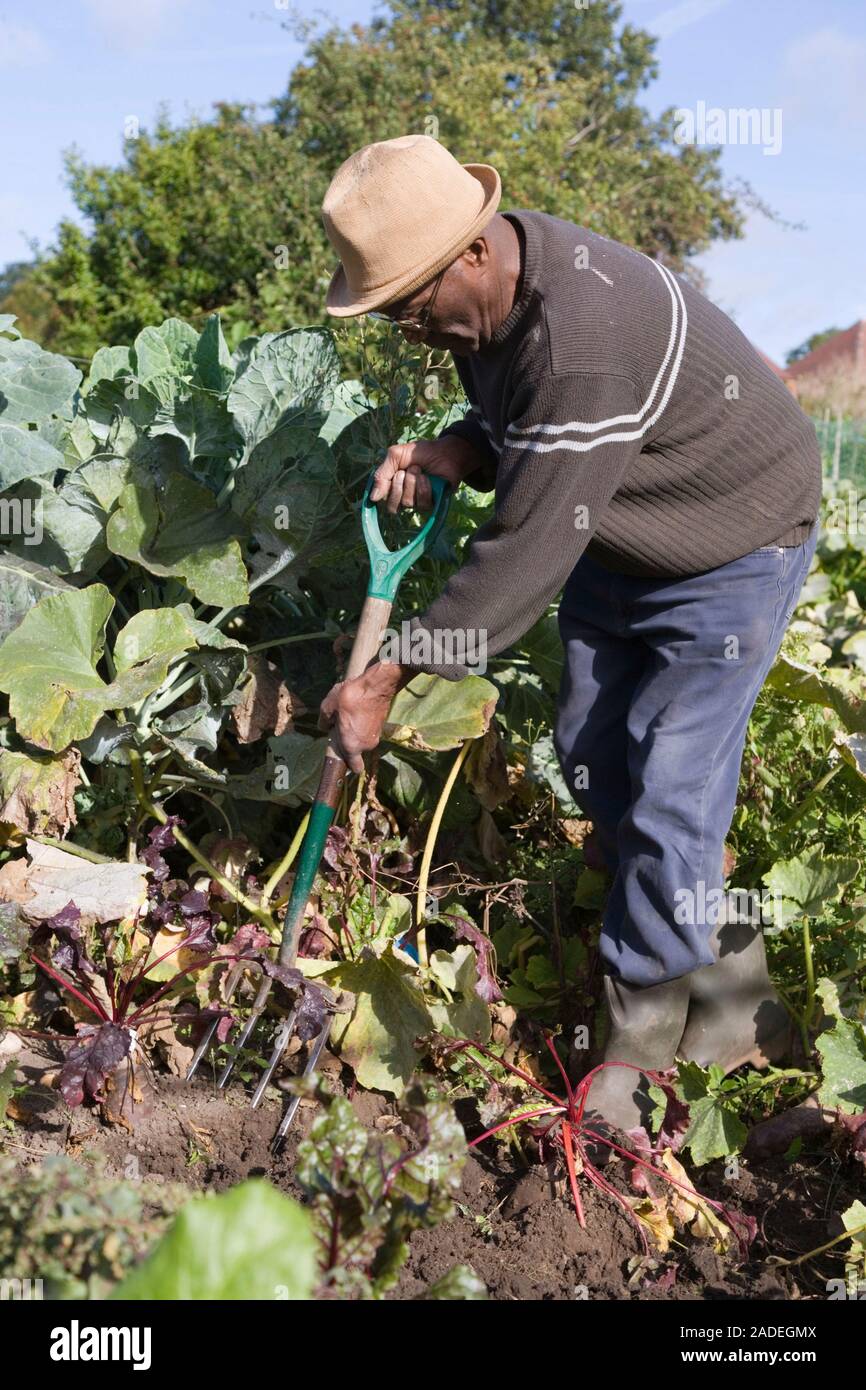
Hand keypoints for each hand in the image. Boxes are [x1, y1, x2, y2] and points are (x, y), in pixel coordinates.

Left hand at [318, 661, 408, 773]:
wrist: (376, 685)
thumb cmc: (350, 698)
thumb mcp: (328, 708)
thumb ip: (324, 722)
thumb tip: (325, 727)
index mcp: (352, 746)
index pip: (355, 768)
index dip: (348, 765)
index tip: (341, 756)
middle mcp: (367, 745)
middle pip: (356, 751)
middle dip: (349, 743)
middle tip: (340, 728)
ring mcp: (376, 735)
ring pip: (363, 739)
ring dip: (356, 732)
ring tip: (349, 716)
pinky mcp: (381, 725)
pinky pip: (368, 730)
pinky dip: (363, 725)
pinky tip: (358, 711)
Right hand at [370, 436, 484, 513]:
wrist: (444, 452)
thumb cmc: (421, 453)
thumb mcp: (396, 456)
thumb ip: (382, 474)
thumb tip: (372, 498)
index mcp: (393, 485)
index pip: (381, 499)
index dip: (385, 489)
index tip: (394, 474)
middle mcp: (403, 496)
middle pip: (392, 506)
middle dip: (398, 485)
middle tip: (407, 470)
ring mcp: (417, 501)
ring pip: (407, 503)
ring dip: (412, 483)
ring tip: (419, 470)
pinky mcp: (431, 504)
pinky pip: (421, 503)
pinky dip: (424, 488)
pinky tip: (428, 478)